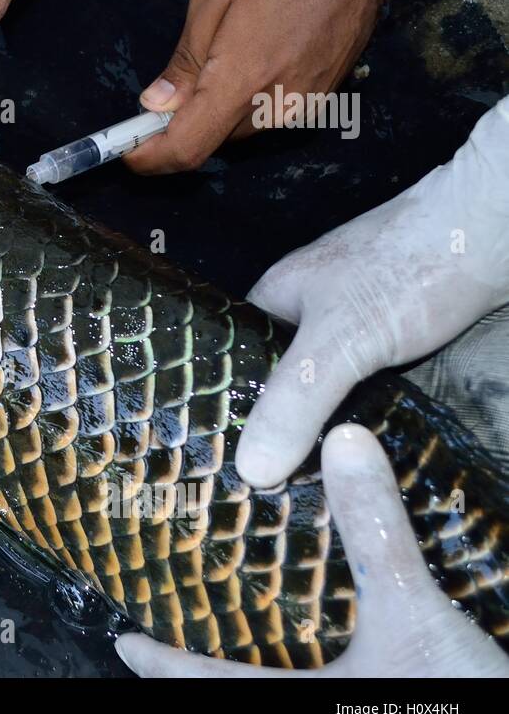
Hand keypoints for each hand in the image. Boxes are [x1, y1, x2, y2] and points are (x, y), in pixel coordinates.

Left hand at [116, 424, 508, 676]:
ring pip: (279, 701)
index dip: (161, 664)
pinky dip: (303, 679)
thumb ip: (376, 530)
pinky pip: (324, 700)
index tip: (126, 645)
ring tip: (240, 646)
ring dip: (253, 678)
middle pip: (232, 700)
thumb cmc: (462, 699)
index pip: (205, 684)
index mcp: (297, 706)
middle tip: (175, 642)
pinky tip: (320, 658)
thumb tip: (341, 440)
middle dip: (202, 677)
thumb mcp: (415, 611)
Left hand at [124, 0, 380, 173]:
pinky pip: (267, 115)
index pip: (187, 148)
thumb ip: (184, 60)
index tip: (129, 150)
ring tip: (226, 52)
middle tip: (173, 85)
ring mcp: (302, 107)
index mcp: (242, 80)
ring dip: (218, 108)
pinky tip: (256, 53)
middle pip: (211, 140)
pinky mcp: (320, 100)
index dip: (151, 158)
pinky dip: (247, 98)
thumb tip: (156, 104)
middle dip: (183, 122)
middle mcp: (275, 106)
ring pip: (238, 129)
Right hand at [232, 98, 508, 486]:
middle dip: (280, 424)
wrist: (494, 231)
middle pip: (280, 377)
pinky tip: (365, 442)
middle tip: (275, 482)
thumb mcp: (339, 343)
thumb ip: (293, 403)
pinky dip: (364, 410)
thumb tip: (249, 470)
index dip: (232, 409)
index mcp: (274, 296)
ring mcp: (355, 320)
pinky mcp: (397, 335)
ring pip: (326, 384)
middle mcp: (308, 308)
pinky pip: (366, 383)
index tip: (233, 461)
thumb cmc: (408, 269)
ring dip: (326, 420)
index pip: (234, 362)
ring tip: (315, 475)